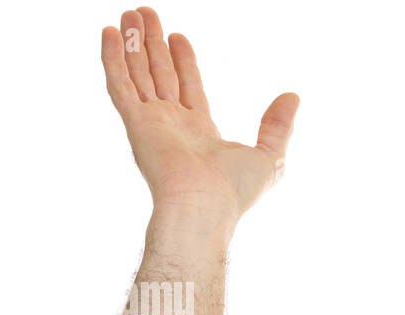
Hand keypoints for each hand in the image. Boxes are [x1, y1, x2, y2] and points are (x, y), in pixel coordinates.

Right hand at [101, 7, 297, 223]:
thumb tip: (293, 97)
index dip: (182, 60)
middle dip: (153, 43)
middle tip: (146, 12)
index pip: (188, 86)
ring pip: (139, 72)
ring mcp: (152, 123)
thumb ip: (278, 125)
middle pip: (160, 74)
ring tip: (131, 12)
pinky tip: (111, 32)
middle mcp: (173, 124)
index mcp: (200, 131)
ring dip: (133, 42)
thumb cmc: (236, 191)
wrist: (205, 206)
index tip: (178, 36)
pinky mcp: (136, 123)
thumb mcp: (270, 155)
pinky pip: (120, 84)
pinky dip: (113, 58)